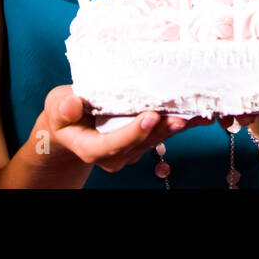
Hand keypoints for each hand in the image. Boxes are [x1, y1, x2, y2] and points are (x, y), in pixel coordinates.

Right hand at [41, 86, 202, 173]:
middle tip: (181, 115)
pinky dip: (182, 122)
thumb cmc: (64, 114)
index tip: (150, 116)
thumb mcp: (56, 106)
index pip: (113, 144)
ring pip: (156, 140)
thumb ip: (63, 108)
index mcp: (91, 148)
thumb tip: (72, 103)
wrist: (72, 126)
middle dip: (162, 130)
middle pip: (140, 144)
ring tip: (198, 113)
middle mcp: (114, 154)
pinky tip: (202, 114)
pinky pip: (163, 133)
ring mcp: (131, 150)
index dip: (133, 132)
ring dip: (178, 127)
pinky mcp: (144, 140)